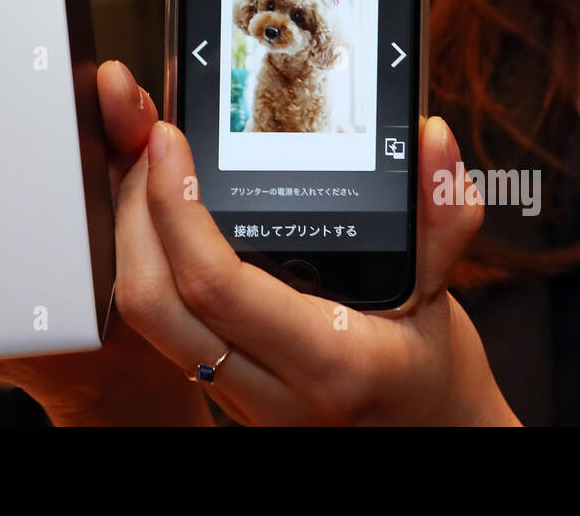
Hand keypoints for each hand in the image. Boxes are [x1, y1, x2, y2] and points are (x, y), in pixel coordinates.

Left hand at [113, 115, 520, 425]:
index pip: (216, 285)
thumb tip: (433, 138)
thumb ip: (442, 216)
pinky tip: (165, 217)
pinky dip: (150, 263)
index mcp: (325, 362)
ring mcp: (235, 397)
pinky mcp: (219, 388)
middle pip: (154, 304)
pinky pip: (162, 325)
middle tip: (149, 147)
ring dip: (133, 238)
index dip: (176, 207)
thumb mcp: (445, 296)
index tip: (169, 143)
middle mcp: (267, 390)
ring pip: (146, 320)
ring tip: (150, 171)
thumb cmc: (432, 373)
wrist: (428, 441)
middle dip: (134, 214)